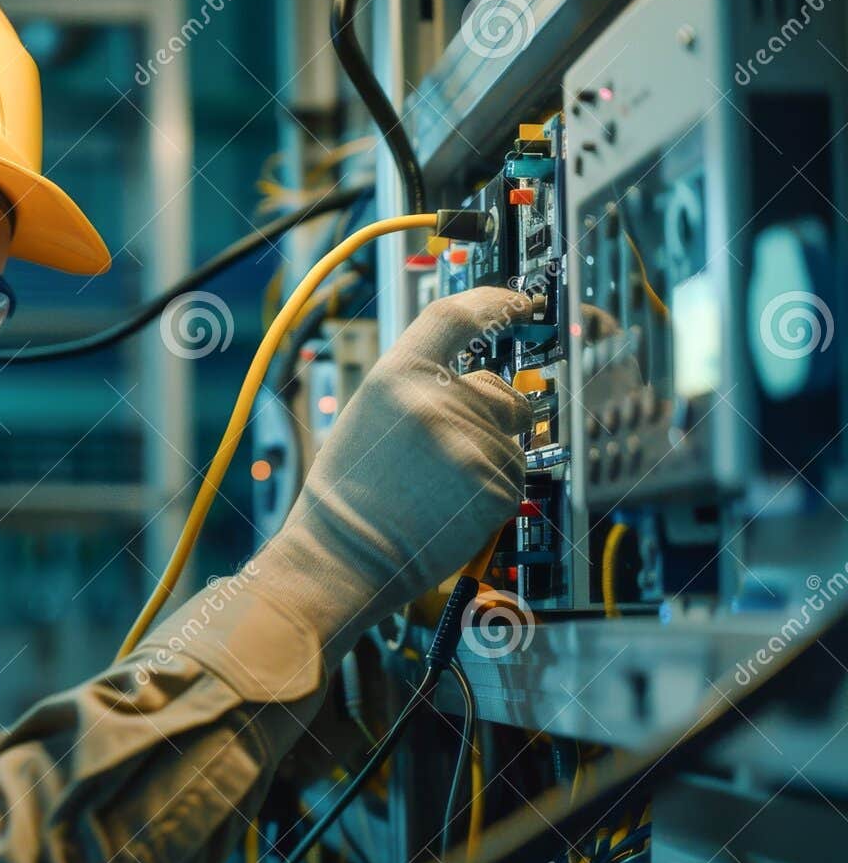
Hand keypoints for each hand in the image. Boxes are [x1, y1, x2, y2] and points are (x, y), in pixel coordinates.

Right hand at [253, 286, 534, 661]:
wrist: (342, 560)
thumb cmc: (348, 498)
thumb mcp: (369, 419)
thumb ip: (420, 390)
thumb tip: (475, 382)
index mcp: (395, 376)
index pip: (456, 317)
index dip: (495, 302)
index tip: (520, 302)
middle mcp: (436, 401)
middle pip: (500, 390)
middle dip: (495, 416)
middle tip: (456, 453)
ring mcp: (470, 444)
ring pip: (511, 440)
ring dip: (488, 461)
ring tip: (438, 491)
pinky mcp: (494, 486)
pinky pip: (513, 478)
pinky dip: (492, 494)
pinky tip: (452, 511)